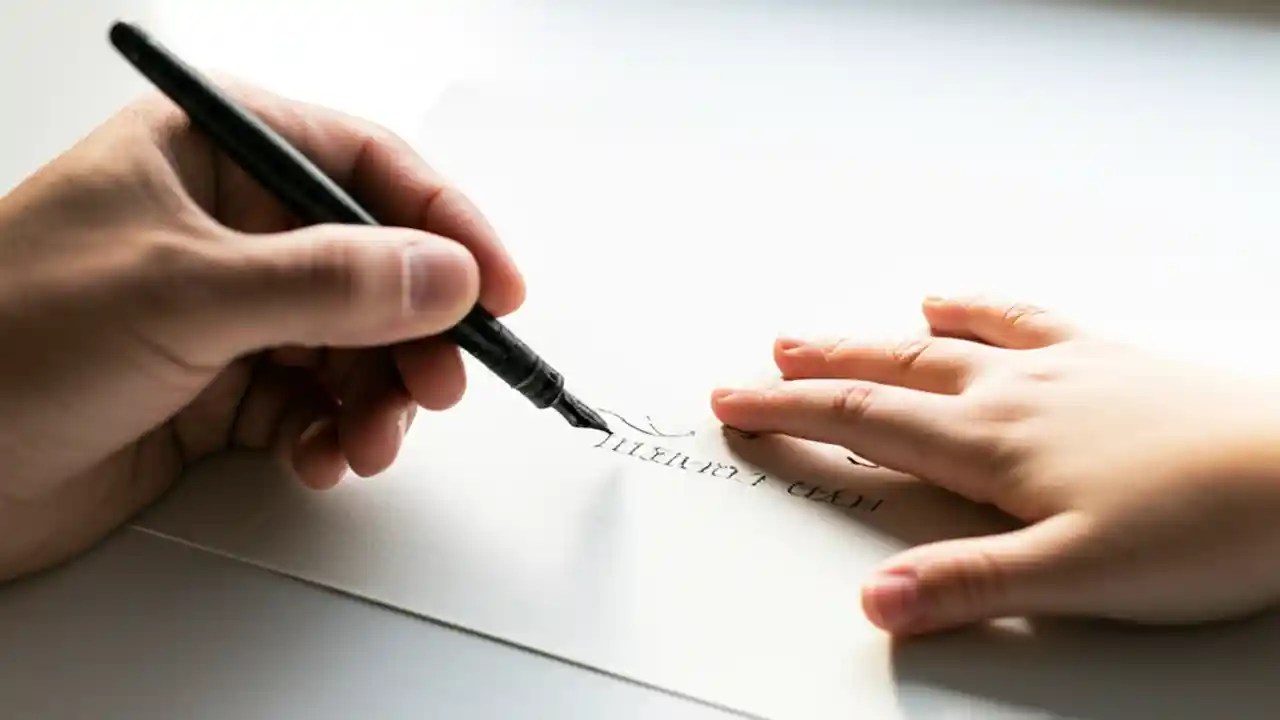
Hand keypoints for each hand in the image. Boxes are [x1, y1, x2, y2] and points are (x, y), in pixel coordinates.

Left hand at [0, 82, 523, 579]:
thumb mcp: (181, 292)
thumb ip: (327, 282)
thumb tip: (444, 274)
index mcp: (212, 154)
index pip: (366, 168)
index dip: (444, 225)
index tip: (498, 288)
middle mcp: (228, 228)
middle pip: (374, 266)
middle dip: (416, 332)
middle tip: (441, 383)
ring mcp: (227, 312)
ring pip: (354, 344)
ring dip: (378, 397)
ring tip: (369, 439)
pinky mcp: (219, 389)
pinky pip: (315, 404)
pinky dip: (333, 435)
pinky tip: (321, 458)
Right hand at [711, 296, 1279, 635]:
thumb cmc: (1204, 528)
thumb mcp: (1075, 577)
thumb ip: (967, 586)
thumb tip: (876, 602)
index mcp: (990, 445)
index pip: (862, 424)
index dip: (790, 416)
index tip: (735, 404)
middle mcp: (1012, 394)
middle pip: (884, 376)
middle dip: (811, 374)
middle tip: (758, 368)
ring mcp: (1057, 370)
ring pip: (937, 347)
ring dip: (870, 341)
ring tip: (820, 336)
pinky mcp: (1104, 361)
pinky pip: (1019, 321)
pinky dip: (972, 311)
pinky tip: (950, 303)